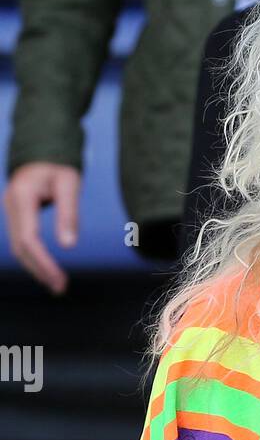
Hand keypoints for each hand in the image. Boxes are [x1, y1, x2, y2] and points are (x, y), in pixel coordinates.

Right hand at [3, 162, 80, 292]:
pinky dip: (32, 258)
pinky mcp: (14, 216)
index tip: (60, 279)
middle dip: (40, 270)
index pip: (28, 239)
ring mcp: (9, 211)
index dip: (43, 262)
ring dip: (35, 267)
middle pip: (20, 247)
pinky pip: (20, 242)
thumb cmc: (58, 165)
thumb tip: (68, 246)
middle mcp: (11, 205)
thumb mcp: (69, 183)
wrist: (41, 151)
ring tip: (56, 284)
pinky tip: (47, 270)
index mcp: (22, 196)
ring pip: (17, 247)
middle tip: (61, 288)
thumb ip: (69, 213)